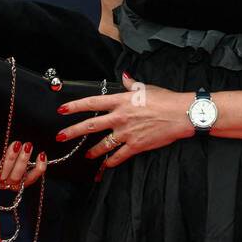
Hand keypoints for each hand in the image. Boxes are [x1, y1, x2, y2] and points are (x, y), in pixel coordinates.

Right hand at [0, 139, 46, 188]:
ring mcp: (9, 184)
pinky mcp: (23, 184)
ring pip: (16, 176)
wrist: (11, 160)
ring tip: (27, 146)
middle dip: (9, 159)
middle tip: (16, 144)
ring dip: (23, 161)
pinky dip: (38, 168)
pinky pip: (31, 178)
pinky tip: (41, 155)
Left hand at [55, 70, 192, 169]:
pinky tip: (105, 165)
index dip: (75, 106)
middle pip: (91, 125)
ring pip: (103, 144)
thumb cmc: (165, 99)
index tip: (62, 110)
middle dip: (73, 131)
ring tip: (86, 155)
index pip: (92, 103)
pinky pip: (119, 156)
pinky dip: (111, 162)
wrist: (180, 114)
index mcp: (121, 101)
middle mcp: (120, 117)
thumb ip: (132, 84)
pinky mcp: (136, 145)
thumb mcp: (146, 88)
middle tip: (61, 136)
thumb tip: (125, 76)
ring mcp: (127, 133)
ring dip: (92, 151)